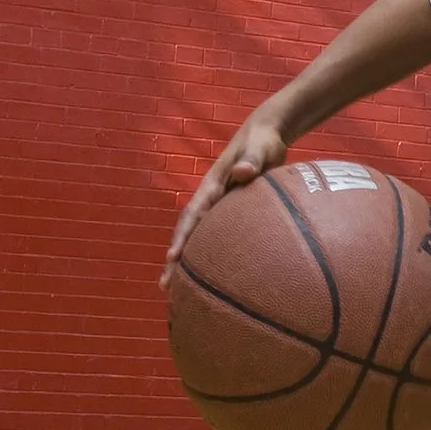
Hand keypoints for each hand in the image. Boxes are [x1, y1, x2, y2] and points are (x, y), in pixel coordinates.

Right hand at [161, 113, 287, 288]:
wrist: (264, 139)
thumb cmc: (262, 143)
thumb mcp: (259, 148)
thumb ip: (251, 160)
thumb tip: (242, 171)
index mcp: (212, 186)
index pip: (193, 214)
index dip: (182, 236)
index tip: (172, 257)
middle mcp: (210, 200)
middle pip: (188, 232)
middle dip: (175, 258)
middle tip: (166, 285)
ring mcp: (218, 208)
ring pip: (198, 238)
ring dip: (187, 261)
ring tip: (178, 290)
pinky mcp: (229, 214)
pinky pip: (215, 238)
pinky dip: (208, 256)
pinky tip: (211, 276)